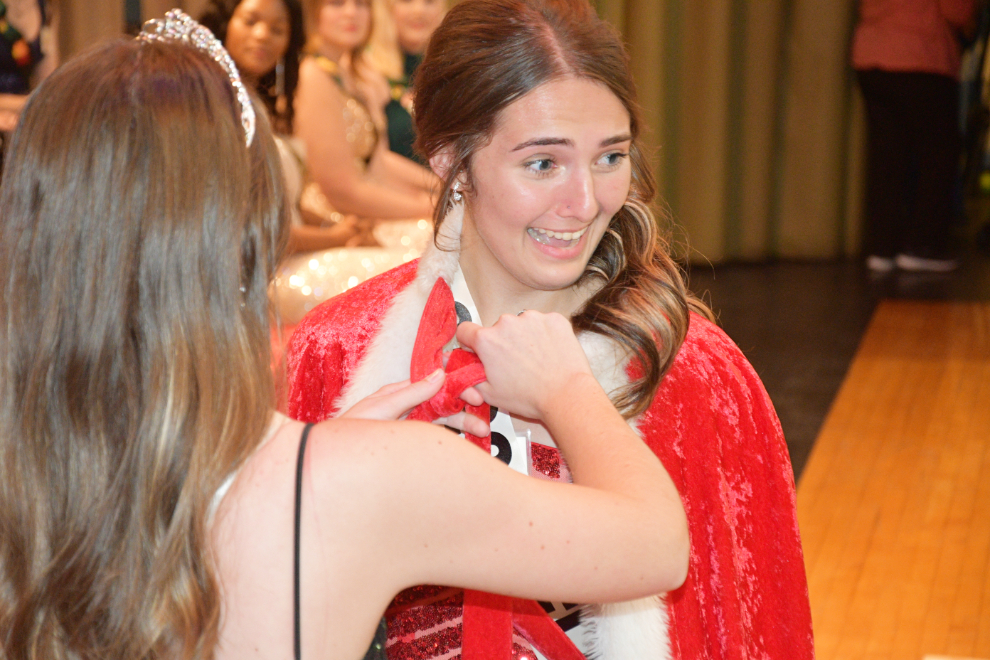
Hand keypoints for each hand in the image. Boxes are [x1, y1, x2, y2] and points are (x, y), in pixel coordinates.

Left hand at [337, 370, 488, 435]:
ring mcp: (412, 424)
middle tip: (482, 411)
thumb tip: (438, 374)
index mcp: (401, 391)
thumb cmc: (352, 431)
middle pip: (444, 401)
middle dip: (465, 405)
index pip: (435, 379)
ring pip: (445, 420)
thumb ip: (411, 392)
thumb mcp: (383, 407)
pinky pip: (439, 435)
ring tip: (481, 430)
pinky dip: (454, 436)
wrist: (340, 461)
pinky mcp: (414, 441)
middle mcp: (409, 405)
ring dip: (464, 423)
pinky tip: (466, 440)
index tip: (472, 386)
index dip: (455, 381)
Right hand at [455, 311, 595, 420]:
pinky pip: (543, 323)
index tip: (477, 348)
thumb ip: (470, 374)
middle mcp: (507, 323)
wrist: (566, 395)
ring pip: (521, 324)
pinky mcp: (554, 319)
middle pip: (497, 328)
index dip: (470, 342)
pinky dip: (545, 334)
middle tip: (515, 363)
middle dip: (502, 342)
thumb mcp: (488, 393)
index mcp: (487, 340)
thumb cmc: (531, 397)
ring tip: (535, 360)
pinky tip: (548, 353)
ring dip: (524, 337)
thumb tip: (465, 365)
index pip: (465, 330)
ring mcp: (532, 318)